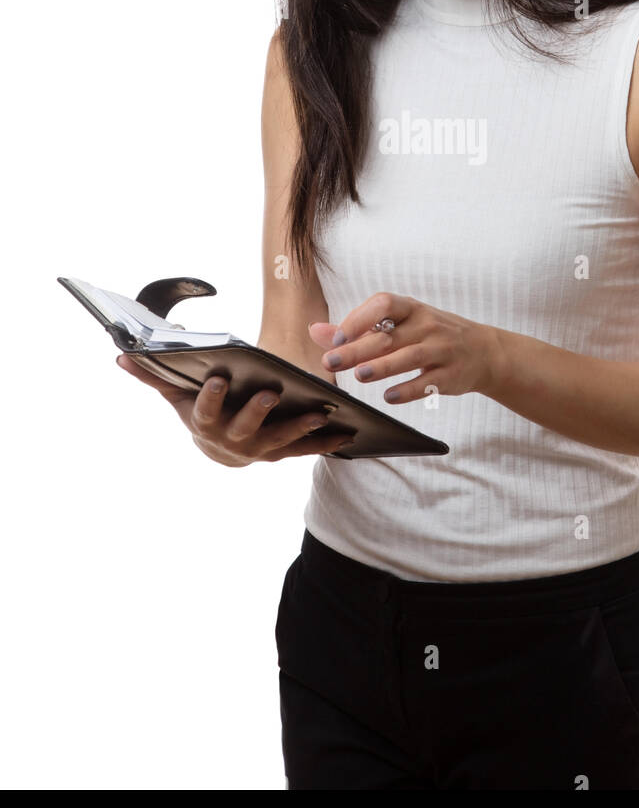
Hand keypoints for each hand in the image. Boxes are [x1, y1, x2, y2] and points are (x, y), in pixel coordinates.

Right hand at [115, 353, 353, 465]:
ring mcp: (259, 450)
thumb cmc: (197, 411)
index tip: (218, 379)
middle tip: (271, 393)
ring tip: (321, 412)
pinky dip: (326, 442)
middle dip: (258, 411)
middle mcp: (233, 442)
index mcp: (206, 424)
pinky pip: (305, 449)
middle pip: (246, 428)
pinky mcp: (283, 452)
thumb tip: (122, 355)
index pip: (206, 411)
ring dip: (301, 428)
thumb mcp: (175, 394)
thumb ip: (153, 376)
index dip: (211, 397)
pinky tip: (347, 431)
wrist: (217, 450)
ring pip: (281, 441)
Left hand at [307, 293, 500, 404]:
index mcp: (412, 309)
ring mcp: (441, 350)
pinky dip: (408, 390)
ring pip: (409, 356)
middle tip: (330, 362)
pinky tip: (389, 397)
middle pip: (389, 336)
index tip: (337, 337)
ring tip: (359, 375)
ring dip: (382, 366)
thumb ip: (358, 328)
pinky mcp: (451, 375)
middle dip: (357, 348)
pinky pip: (428, 383)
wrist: (484, 351)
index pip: (384, 304)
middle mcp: (427, 325)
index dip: (359, 318)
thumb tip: (315, 331)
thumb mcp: (402, 323)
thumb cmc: (432, 334)